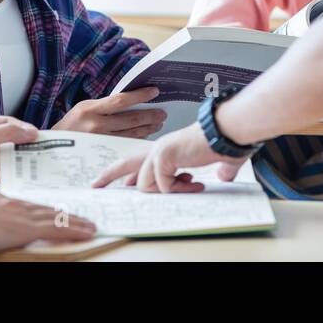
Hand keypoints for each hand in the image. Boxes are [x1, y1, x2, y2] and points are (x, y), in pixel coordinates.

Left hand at [0, 115, 39, 204]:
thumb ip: (6, 134)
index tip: (41, 138)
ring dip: (17, 164)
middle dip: (23, 148)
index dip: (23, 130)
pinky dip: (7, 176)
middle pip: (6, 143)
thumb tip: (31, 131)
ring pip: (3, 160)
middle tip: (44, 155)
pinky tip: (20, 180)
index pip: (6, 124)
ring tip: (36, 169)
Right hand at [0, 194, 95, 261]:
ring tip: (91, 225)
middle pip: (48, 207)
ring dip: (76, 222)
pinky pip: (56, 228)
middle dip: (69, 212)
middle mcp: (15, 202)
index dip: (51, 207)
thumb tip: (0, 230)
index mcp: (3, 199)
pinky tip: (86, 232)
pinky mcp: (23, 226)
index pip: (34, 203)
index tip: (65, 209)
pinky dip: (74, 230)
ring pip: (56, 216)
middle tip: (87, 214)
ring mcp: (20, 213)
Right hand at [52, 87, 166, 137]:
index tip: (154, 91)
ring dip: (147, 128)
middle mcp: (94, 125)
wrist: (51, 147)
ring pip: (130, 134)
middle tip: (163, 113)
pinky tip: (146, 135)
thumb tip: (132, 100)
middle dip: (150, 115)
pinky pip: (124, 145)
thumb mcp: (84, 109)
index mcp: (89, 109)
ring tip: (158, 123)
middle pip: (130, 119)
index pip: (120, 100)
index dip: (140, 95)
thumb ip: (105, 106)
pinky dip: (137, 139)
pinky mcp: (101, 152)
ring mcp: (98, 141)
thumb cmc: (71, 124)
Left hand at [91, 122, 243, 192]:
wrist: (226, 131)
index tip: (124, 184)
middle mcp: (159, 149)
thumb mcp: (212, 162)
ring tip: (191, 184)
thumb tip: (223, 177)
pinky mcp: (164, 156)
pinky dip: (180, 189)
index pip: (140, 162)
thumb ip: (215, 168)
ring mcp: (160, 152)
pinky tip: (195, 183)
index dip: (130, 175)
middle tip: (95, 184)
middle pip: (125, 163)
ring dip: (168, 191)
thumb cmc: (221, 143)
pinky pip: (164, 186)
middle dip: (109, 175)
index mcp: (166, 149)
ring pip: (145, 185)